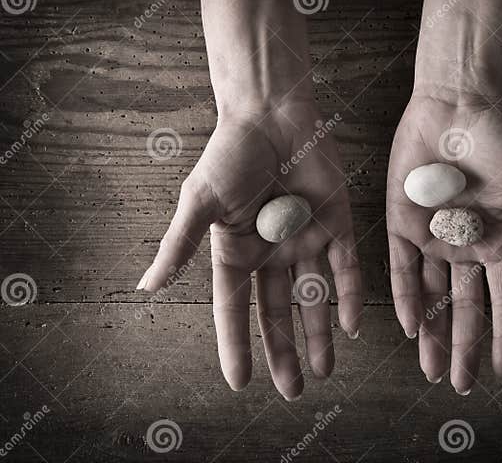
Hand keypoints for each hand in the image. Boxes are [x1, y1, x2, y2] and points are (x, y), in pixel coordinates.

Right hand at [138, 101, 361, 398]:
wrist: (273, 114)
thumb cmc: (231, 154)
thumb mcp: (201, 202)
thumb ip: (180, 245)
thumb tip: (147, 286)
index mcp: (236, 251)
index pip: (234, 308)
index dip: (236, 345)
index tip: (239, 383)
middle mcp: (272, 252)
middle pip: (278, 313)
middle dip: (285, 351)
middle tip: (294, 389)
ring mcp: (305, 239)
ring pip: (314, 298)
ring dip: (319, 334)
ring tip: (323, 371)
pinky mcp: (337, 223)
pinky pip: (345, 268)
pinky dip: (348, 296)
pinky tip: (351, 327)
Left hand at [386, 95, 501, 392]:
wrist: (456, 106)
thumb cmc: (501, 139)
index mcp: (500, 241)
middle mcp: (465, 247)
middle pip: (465, 309)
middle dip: (464, 347)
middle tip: (460, 385)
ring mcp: (432, 238)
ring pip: (431, 297)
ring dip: (432, 333)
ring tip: (432, 370)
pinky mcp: (401, 222)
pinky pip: (401, 268)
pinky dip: (406, 297)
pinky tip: (409, 327)